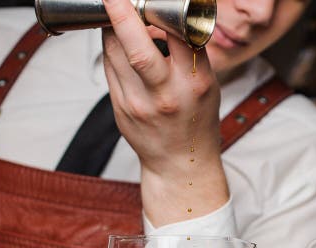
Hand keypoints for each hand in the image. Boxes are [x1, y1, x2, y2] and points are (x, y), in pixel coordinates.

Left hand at [101, 0, 228, 226]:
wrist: (180, 162)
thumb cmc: (196, 121)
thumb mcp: (207, 84)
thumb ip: (186, 52)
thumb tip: (158, 16)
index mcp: (195, 83)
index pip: (177, 36)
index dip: (160, 12)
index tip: (149, 1)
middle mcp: (166, 94)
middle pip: (137, 49)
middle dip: (122, 16)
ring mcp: (138, 104)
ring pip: (115, 54)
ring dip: (112, 27)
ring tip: (116, 13)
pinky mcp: (120, 109)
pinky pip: (109, 68)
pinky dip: (111, 48)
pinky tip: (116, 39)